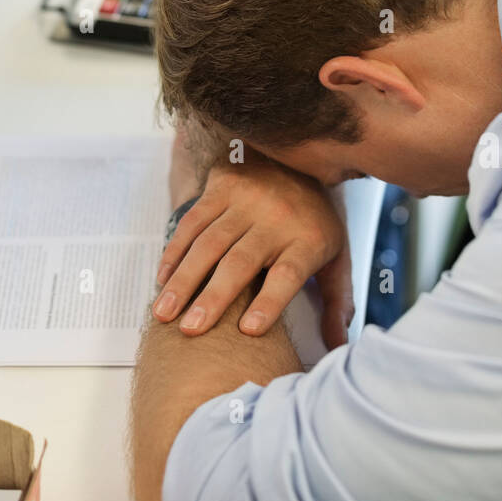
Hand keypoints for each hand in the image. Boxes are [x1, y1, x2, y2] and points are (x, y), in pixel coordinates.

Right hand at [154, 153, 353, 349]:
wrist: (300, 155)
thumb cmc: (316, 219)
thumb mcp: (337, 255)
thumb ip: (338, 300)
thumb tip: (338, 345)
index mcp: (308, 240)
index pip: (288, 274)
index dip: (269, 301)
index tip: (249, 330)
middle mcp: (276, 218)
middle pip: (241, 262)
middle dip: (213, 297)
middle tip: (190, 330)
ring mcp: (246, 200)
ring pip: (209, 243)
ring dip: (183, 278)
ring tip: (164, 311)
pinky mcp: (222, 186)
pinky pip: (193, 222)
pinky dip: (174, 251)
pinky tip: (163, 278)